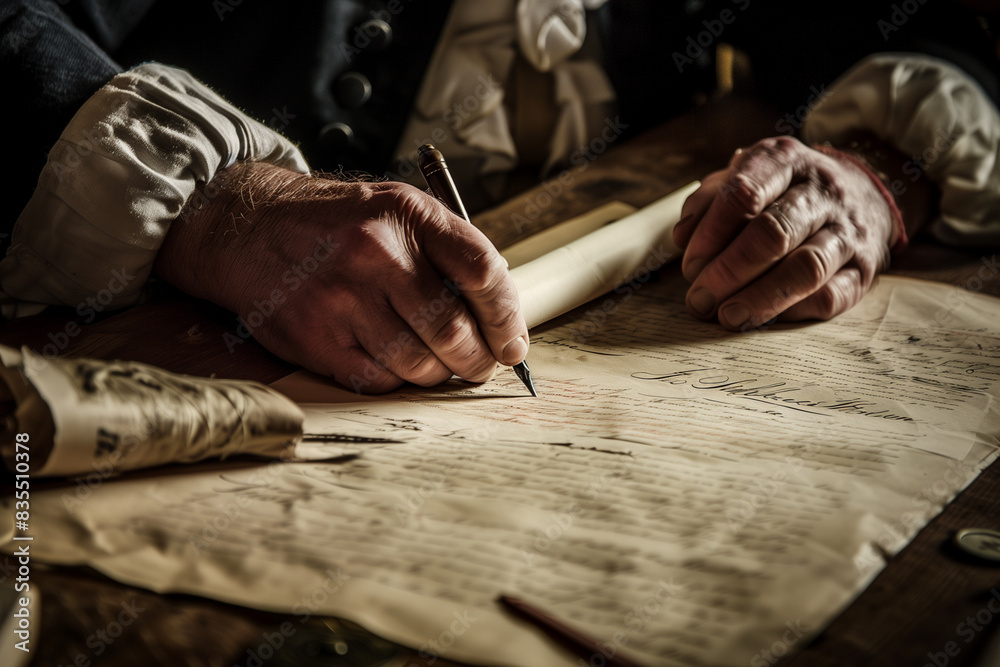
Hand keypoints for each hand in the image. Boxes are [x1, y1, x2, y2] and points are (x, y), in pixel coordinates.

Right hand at [155, 161, 528, 392]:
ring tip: (438, 365)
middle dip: (478, 360)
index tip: (514, 344)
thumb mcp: (398, 210)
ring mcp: (341, 299)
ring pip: (419, 364)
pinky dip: (397, 380)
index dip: (507, 317)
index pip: (482, 272)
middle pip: (454, 330)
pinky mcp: (314, 338)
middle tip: (481, 366)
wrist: (250, 229)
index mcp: (407, 215)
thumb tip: (501, 319)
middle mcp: (375, 254)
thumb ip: (449, 252)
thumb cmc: (339, 226)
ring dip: (439, 374)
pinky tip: (393, 363)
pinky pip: (379, 380)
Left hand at [673, 136, 897, 330]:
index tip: (691, 265)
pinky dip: (793, 311)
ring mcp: (849, 230)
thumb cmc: (785, 191)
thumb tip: (683, 236)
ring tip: (727, 316)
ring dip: (759, 298)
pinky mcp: (864, 269)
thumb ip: (711, 200)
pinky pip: (831, 296)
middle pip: (773, 233)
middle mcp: (823, 190)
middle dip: (729, 271)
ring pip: (806, 268)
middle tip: (700, 299)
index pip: (744, 193)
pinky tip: (766, 319)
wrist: (865, 194)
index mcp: (785, 160)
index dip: (711, 234)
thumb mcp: (748, 176)